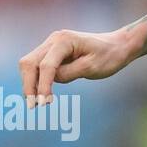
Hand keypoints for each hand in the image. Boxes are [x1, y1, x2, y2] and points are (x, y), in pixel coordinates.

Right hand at [18, 28, 135, 106]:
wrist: (118, 45)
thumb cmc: (109, 56)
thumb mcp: (92, 67)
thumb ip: (69, 73)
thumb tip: (50, 81)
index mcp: (64, 40)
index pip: (46, 66)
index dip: (42, 86)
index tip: (43, 104)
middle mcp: (54, 40)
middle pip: (29, 63)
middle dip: (28, 85)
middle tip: (31, 106)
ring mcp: (51, 44)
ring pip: (30, 64)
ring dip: (30, 83)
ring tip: (36, 104)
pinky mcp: (53, 52)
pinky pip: (38, 66)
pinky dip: (37, 80)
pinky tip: (42, 94)